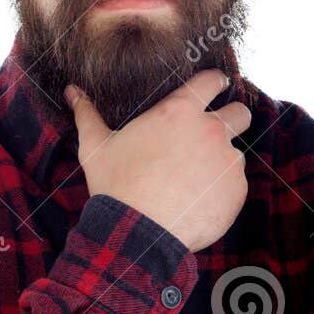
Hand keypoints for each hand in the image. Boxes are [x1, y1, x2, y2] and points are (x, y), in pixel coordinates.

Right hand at [66, 68, 250, 251]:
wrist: (136, 233)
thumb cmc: (115, 186)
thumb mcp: (96, 146)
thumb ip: (87, 113)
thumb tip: (72, 91)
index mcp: (180, 111)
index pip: (213, 80)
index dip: (216, 81)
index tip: (216, 86)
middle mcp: (211, 130)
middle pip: (241, 112)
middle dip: (231, 119)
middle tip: (212, 136)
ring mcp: (227, 161)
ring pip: (236, 153)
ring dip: (221, 161)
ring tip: (194, 180)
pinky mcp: (236, 190)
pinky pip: (236, 183)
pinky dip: (222, 190)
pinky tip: (198, 200)